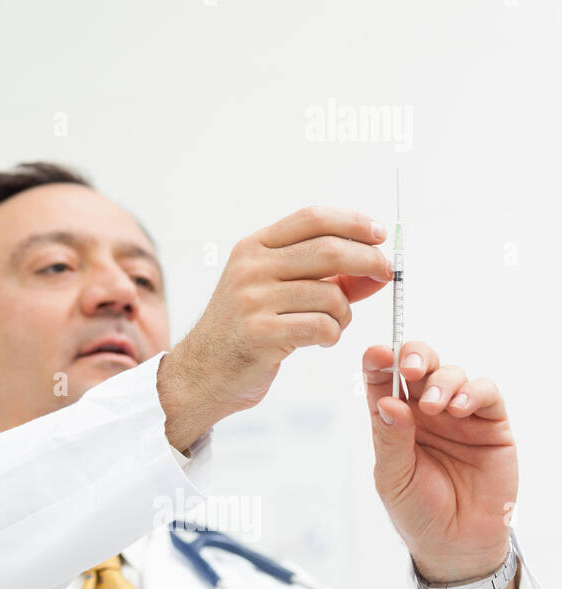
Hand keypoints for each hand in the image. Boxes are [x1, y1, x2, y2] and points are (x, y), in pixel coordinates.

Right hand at [158, 206, 391, 452]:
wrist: (203, 370)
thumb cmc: (246, 328)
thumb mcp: (278, 291)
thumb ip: (327, 277)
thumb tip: (377, 269)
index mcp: (253, 247)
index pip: (312, 218)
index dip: (352, 222)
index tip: (378, 234)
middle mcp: (250, 268)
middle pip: (328, 250)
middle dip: (368, 260)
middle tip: (385, 273)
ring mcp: (252, 299)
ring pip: (330, 295)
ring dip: (346, 312)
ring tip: (334, 323)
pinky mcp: (260, 333)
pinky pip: (322, 327)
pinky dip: (333, 334)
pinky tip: (321, 339)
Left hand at [363, 341, 518, 588]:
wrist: (456, 544)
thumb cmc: (418, 510)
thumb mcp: (393, 477)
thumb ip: (390, 439)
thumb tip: (387, 402)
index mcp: (393, 418)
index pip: (381, 378)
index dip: (378, 361)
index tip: (375, 355)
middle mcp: (424, 411)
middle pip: (419, 365)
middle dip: (414, 356)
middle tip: (409, 369)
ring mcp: (458, 415)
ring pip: (451, 374)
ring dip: (442, 381)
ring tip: (434, 405)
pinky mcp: (490, 425)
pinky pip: (486, 394)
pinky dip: (473, 393)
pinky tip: (459, 409)